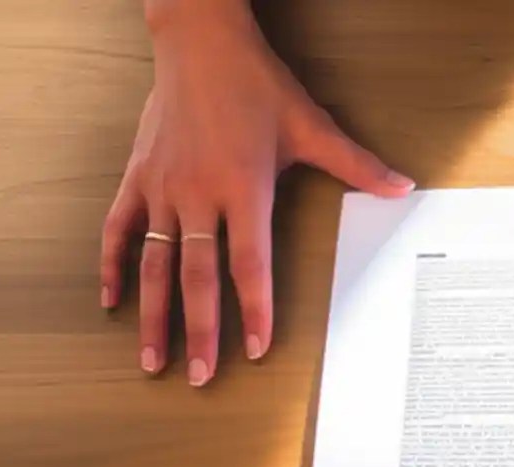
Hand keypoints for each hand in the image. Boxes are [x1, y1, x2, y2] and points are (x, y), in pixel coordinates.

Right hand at [101, 0, 413, 385]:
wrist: (200, 43)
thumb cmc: (258, 85)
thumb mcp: (311, 125)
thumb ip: (356, 165)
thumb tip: (403, 187)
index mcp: (243, 188)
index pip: (250, 264)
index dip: (256, 310)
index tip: (259, 350)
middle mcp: (198, 195)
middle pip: (198, 277)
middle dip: (201, 331)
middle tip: (201, 377)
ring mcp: (162, 188)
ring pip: (153, 263)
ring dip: (153, 314)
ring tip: (153, 359)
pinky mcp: (137, 176)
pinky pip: (117, 228)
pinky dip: (112, 265)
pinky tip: (109, 301)